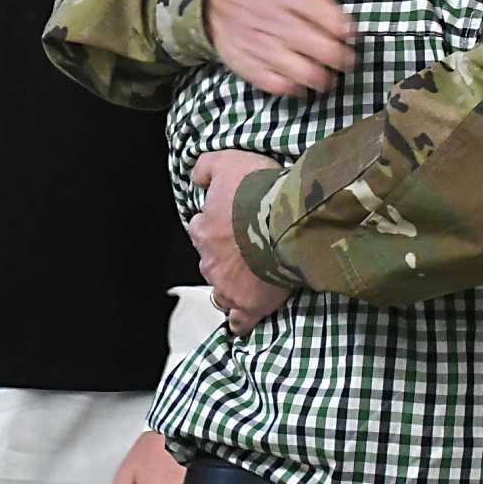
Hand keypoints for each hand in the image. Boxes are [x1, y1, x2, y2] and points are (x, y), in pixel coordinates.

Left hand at [190, 151, 294, 334]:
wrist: (287, 219)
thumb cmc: (257, 191)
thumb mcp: (226, 162)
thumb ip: (205, 168)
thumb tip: (195, 177)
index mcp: (203, 229)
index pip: (200, 229)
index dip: (216, 225)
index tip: (231, 223)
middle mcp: (210, 260)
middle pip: (211, 261)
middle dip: (224, 257)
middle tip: (247, 249)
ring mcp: (228, 286)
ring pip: (221, 292)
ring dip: (231, 286)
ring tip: (249, 280)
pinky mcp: (248, 305)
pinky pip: (239, 321)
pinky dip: (241, 319)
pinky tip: (247, 316)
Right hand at [208, 0, 359, 95]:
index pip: (334, 22)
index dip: (349, 33)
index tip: (351, 34)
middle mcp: (277, 19)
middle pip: (324, 52)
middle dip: (342, 60)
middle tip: (346, 60)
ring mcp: (260, 44)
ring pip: (303, 73)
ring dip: (322, 78)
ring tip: (327, 75)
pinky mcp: (246, 62)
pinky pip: (276, 85)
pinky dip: (293, 88)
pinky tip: (300, 81)